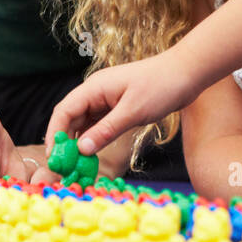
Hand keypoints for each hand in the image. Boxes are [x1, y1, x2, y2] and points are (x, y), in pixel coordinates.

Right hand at [45, 52, 200, 155]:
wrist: (188, 73)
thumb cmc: (161, 86)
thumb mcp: (133, 112)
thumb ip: (106, 131)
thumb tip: (81, 150)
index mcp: (94, 87)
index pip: (64, 111)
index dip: (55, 134)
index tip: (54, 158)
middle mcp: (96, 92)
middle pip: (71, 118)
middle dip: (65, 143)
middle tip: (64, 168)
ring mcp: (107, 99)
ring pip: (84, 123)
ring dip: (79, 143)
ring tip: (76, 166)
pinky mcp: (118, 106)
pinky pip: (98, 124)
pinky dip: (94, 139)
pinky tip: (92, 155)